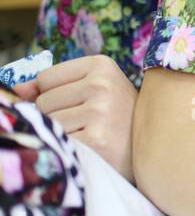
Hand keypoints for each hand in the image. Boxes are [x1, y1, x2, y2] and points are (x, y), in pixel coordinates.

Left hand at [13, 55, 137, 182]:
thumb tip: (18, 90)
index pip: (45, 78)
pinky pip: (57, 142)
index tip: (83, 103)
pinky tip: (90, 150)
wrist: (155, 150)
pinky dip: (68, 150)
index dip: (56, 95)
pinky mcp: (96, 139)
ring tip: (90, 136)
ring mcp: (100, 112)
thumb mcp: (94, 90)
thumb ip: (54, 85)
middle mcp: (102, 84)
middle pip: (43, 101)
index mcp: (102, 65)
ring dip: (63, 135)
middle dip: (58, 116)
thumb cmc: (118, 119)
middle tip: (89, 124)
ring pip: (47, 123)